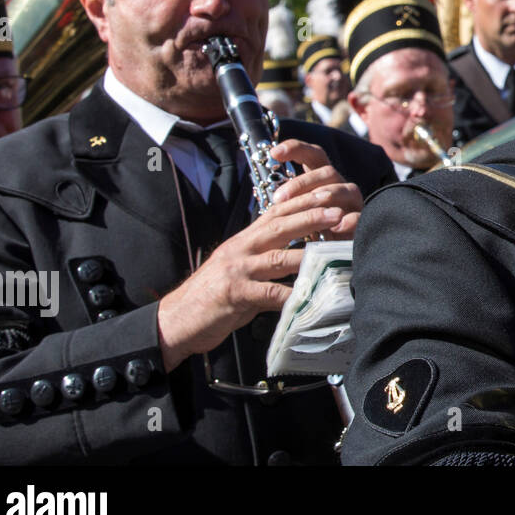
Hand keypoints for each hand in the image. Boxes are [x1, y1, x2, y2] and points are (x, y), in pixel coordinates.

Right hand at [156, 140, 361, 370]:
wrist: (176, 319)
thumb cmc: (213, 295)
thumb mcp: (240, 268)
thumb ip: (265, 259)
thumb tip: (298, 256)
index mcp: (244, 241)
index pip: (276, 213)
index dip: (302, 202)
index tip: (327, 195)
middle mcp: (241, 249)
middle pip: (280, 227)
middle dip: (311, 217)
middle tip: (338, 212)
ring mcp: (237, 271)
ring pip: (278, 257)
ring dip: (310, 254)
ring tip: (334, 252)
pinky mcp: (235, 295)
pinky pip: (269, 293)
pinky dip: (291, 295)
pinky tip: (310, 296)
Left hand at [268, 138, 363, 237]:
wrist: (334, 257)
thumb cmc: (311, 233)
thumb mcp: (296, 216)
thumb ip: (290, 204)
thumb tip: (272, 195)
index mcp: (322, 180)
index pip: (313, 155)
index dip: (296, 148)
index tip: (274, 152)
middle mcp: (340, 186)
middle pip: (327, 171)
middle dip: (301, 183)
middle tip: (279, 198)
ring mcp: (353, 204)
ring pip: (345, 189)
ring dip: (325, 197)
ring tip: (306, 211)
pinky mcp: (363, 222)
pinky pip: (359, 216)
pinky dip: (348, 220)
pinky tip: (335, 227)